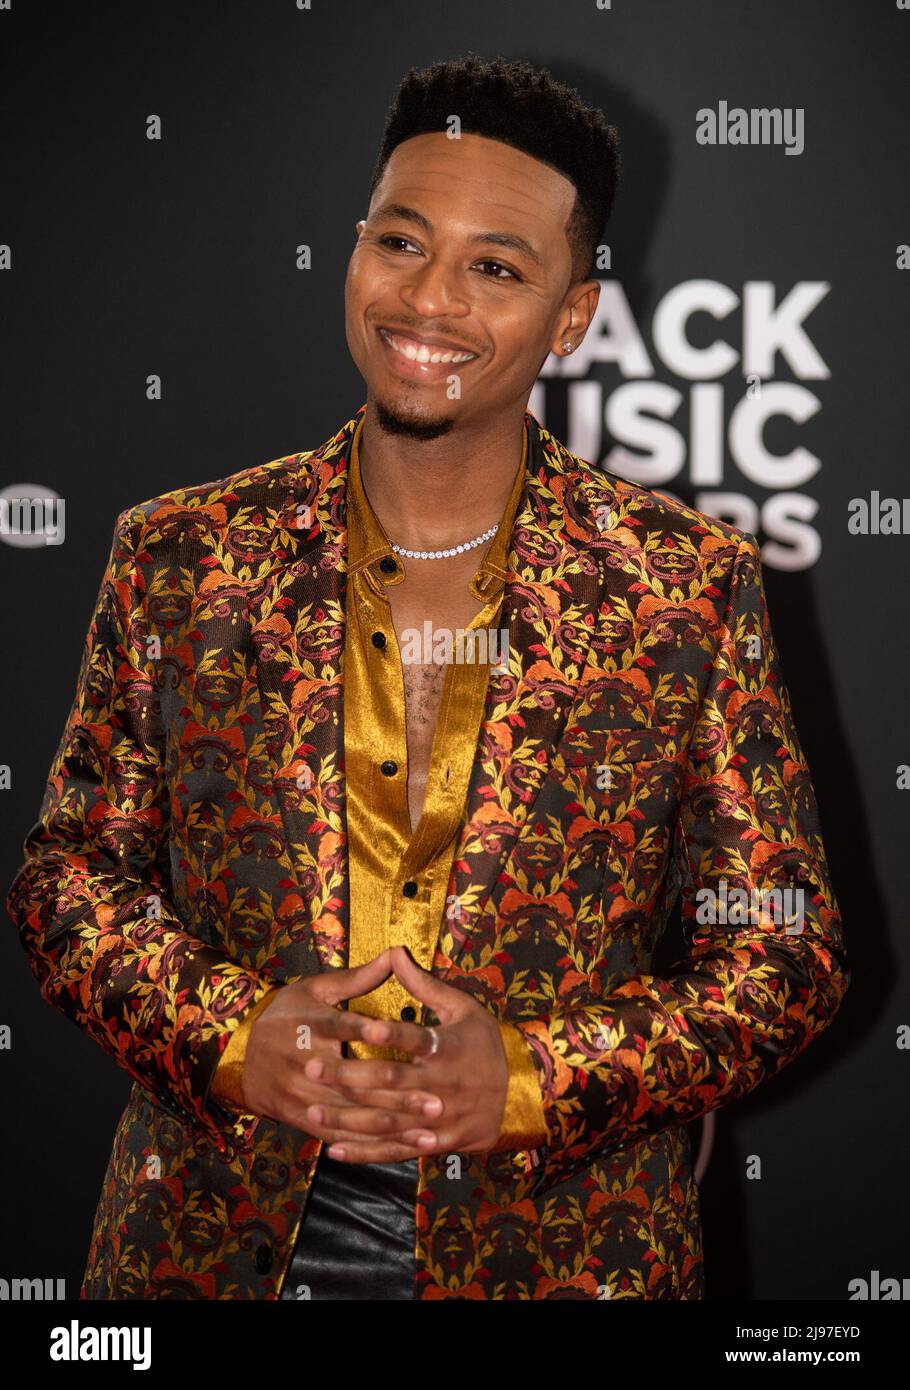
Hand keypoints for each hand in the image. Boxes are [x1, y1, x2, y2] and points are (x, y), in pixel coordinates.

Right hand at [241, 949, 444, 1153]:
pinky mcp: (303, 1120)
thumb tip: (395, 954)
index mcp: (308, 1024)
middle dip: (397, 1094)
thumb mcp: (314, 990)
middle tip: (438, 1100)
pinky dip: (371, 1145)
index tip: (398, 1039)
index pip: (341, 1028)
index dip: (366, 1033)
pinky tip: (402, 1148)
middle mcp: (304, 1063)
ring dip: (393, 1125)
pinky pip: (340, 1135)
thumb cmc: (286, 1015)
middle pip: (353, 1080)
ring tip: (431, 1130)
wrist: (241, 1057)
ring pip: (351, 1114)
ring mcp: (303, 1096)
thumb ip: (356, 978)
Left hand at [309, 945, 509, 1162]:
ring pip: (387, 1120)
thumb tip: (395, 953)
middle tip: (311, 1069)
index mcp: (446, 1048)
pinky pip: (396, 1150)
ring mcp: (436, 1118)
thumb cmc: (485, 1045)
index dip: (390, 1034)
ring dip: (348, 1119)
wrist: (518, 1096)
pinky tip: (336, 1150)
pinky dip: (365, 1153)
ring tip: (311, 1112)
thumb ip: (425, 986)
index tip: (362, 1028)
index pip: (415, 1038)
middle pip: (391, 1081)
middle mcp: (439, 1084)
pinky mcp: (433, 1143)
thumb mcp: (464, 1009)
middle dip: (349, 1076)